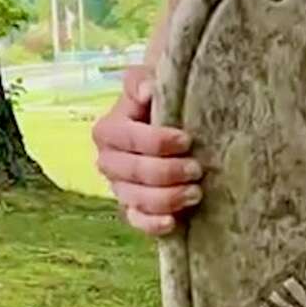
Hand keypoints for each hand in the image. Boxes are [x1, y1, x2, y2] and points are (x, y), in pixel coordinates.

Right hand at [91, 66, 202, 237]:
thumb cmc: (160, 102)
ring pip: (137, 200)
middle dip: (167, 172)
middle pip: (133, 172)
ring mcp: (120, 189)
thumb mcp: (150, 83)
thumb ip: (141, 81)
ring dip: (167, 198)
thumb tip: (148, 90)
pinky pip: (137, 222)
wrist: (172, 125)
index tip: (186, 140)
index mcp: (108, 131)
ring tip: (196, 192)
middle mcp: (109, 162)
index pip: (127, 138)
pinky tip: (173, 222)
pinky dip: (153, 225)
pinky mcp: (134, 210)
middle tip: (197, 168)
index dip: (157, 141)